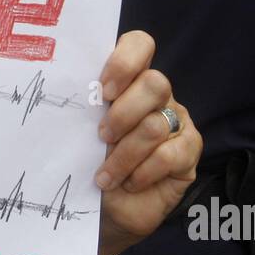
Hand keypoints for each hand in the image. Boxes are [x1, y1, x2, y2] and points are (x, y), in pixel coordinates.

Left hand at [93, 31, 201, 254]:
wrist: (106, 210)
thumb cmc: (91, 164)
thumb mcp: (81, 133)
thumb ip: (85, 109)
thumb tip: (65, 95)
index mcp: (129, 80)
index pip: (139, 44)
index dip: (124, 61)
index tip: (103, 90)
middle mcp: (157, 95)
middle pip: (155, 83)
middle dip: (123, 113)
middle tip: (101, 137)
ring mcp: (176, 121)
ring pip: (156, 125)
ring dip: (124, 155)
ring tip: (105, 176)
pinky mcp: (189, 151)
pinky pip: (169, 154)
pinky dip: (143, 172)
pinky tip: (129, 184)